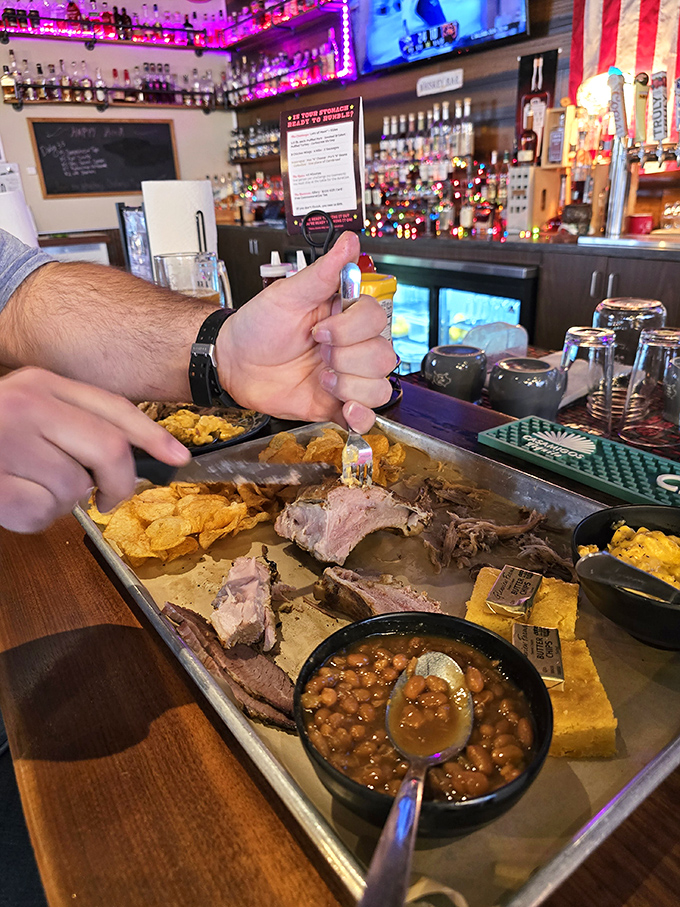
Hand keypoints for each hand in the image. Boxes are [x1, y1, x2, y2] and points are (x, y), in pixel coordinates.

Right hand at [0, 368, 189, 532]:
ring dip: (63, 501)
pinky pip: (43, 512)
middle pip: (110, 449)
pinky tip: (14, 498)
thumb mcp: (27, 409)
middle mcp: (28, 407)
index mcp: (42, 384)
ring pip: (76, 488)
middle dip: (119, 483)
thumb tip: (124, 456)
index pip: (114, 408)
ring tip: (31, 485)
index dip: (153, 436)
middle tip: (108, 497)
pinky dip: (35, 516)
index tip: (178, 457)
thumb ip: (72, 420)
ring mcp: (10, 444)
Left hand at [217, 232, 396, 433]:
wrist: (234, 363)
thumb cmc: (257, 326)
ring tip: (322, 379)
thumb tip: (349, 241)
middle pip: (384, 356)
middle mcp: (351, 347)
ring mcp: (346, 377)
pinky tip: (344, 408)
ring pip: (379, 387)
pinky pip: (366, 418)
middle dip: (347, 358)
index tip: (320, 330)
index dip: (351, 329)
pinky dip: (360, 417)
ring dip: (350, 386)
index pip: (375, 320)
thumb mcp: (288, 295)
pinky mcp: (336, 405)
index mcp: (344, 316)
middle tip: (318, 354)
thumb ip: (323, 272)